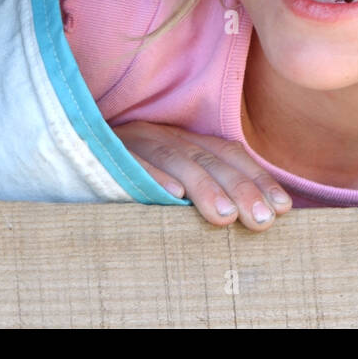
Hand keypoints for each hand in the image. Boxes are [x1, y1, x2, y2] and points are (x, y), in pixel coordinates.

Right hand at [111, 120, 292, 231]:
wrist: (74, 147)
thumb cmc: (132, 173)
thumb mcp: (172, 175)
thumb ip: (206, 188)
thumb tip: (252, 215)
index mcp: (186, 141)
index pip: (230, 156)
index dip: (257, 180)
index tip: (283, 208)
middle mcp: (166, 137)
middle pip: (210, 161)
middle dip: (241, 190)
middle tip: (262, 221)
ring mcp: (137, 141)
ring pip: (177, 161)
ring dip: (204, 189)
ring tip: (225, 217)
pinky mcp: (106, 152)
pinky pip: (132, 163)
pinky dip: (152, 177)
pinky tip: (171, 196)